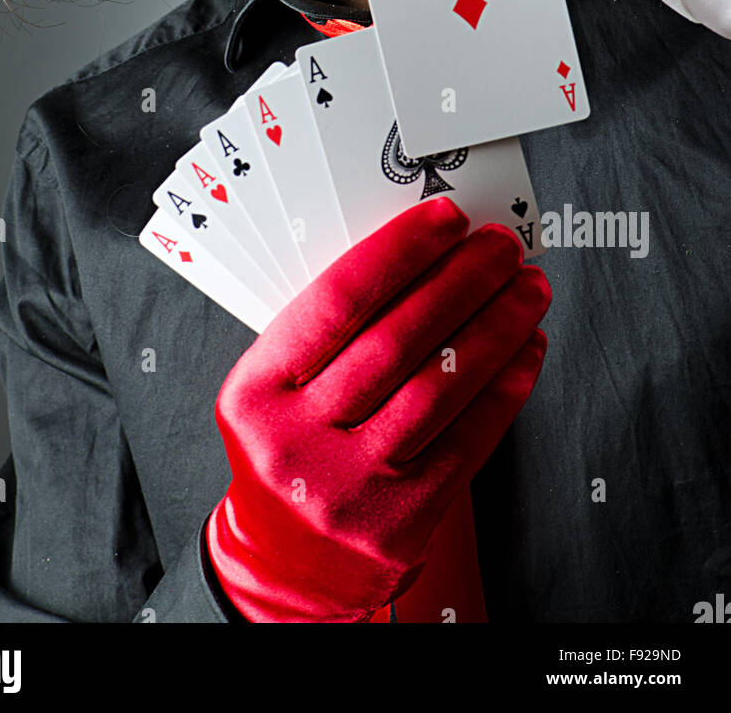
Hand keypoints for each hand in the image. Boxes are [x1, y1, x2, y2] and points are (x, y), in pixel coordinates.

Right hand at [206, 197, 549, 622]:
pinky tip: (526, 351)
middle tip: (501, 247)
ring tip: (526, 289)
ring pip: (439, 389)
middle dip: (461, 281)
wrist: (286, 564)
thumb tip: (423, 257)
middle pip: (396, 341)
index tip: (447, 218)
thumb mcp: (277, 390)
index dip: (399, 252)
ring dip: (495, 329)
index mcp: (255, 392)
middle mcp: (295, 442)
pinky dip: (506, 389)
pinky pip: (468, 442)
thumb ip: (328, 334)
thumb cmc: (290, 451)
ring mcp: (349, 489)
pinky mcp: (401, 524)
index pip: (334, 303)